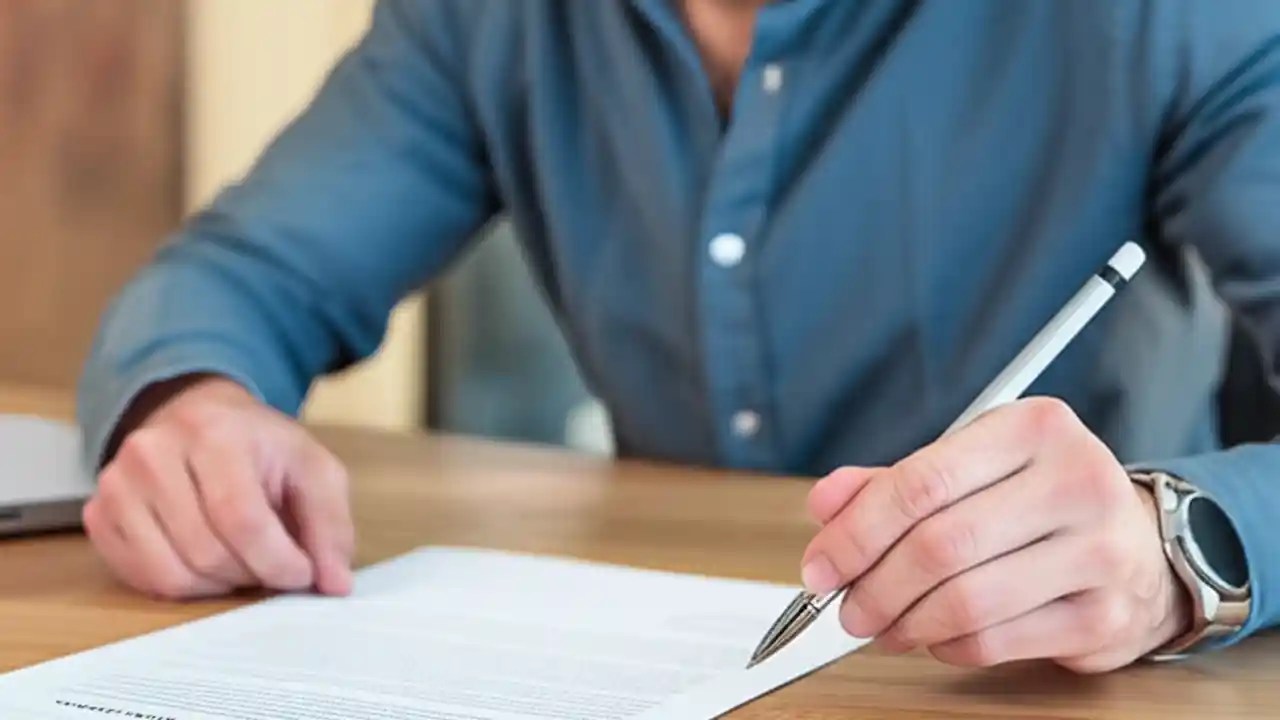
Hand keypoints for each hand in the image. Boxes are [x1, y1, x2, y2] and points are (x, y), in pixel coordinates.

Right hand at [83, 375, 354, 599]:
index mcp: (213, 433)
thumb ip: (331, 524)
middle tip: (272, 562)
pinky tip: (206, 560)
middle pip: (207, 553)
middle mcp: (153, 453)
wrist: (199, 416)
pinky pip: (142, 579)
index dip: (278, 562)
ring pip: (171, 574)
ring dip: (218, 584)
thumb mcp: (312, 469)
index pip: (242, 520)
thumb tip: (335, 583)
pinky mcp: (99, 514)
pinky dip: (184, 585)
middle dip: (252, 573)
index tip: (303, 573)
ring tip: (241, 559)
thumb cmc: (260, 447)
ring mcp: (116, 484)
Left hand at [802, 397, 1189, 672]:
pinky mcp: (1104, 616)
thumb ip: (891, 483)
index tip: (821, 566)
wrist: (1140, 544)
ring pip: (965, 601)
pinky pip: (994, 641)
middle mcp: (1076, 480)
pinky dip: (945, 646)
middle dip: (873, 586)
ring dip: (904, 624)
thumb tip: (826, 504)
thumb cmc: (1038, 501)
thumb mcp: (970, 468)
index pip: (920, 483)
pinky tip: (933, 636)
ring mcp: (1099, 551)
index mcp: (1034, 427)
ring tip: (882, 625)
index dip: (856, 532)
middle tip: (845, 607)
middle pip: (939, 546)